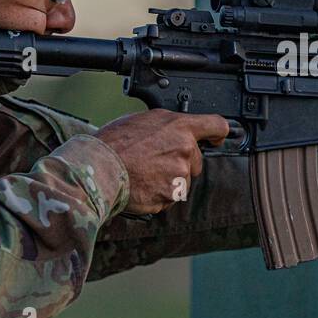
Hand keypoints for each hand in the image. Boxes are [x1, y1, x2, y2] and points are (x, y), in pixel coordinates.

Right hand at [94, 109, 229, 213]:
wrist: (99, 168)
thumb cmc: (115, 142)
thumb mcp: (144, 120)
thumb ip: (168, 126)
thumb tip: (175, 131)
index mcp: (180, 128)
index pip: (217, 126)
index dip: (218, 134)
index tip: (217, 139)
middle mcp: (185, 151)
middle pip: (196, 161)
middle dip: (181, 162)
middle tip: (154, 160)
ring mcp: (179, 176)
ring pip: (182, 180)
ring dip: (168, 180)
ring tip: (143, 172)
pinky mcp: (170, 197)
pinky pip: (169, 197)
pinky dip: (157, 194)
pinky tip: (141, 185)